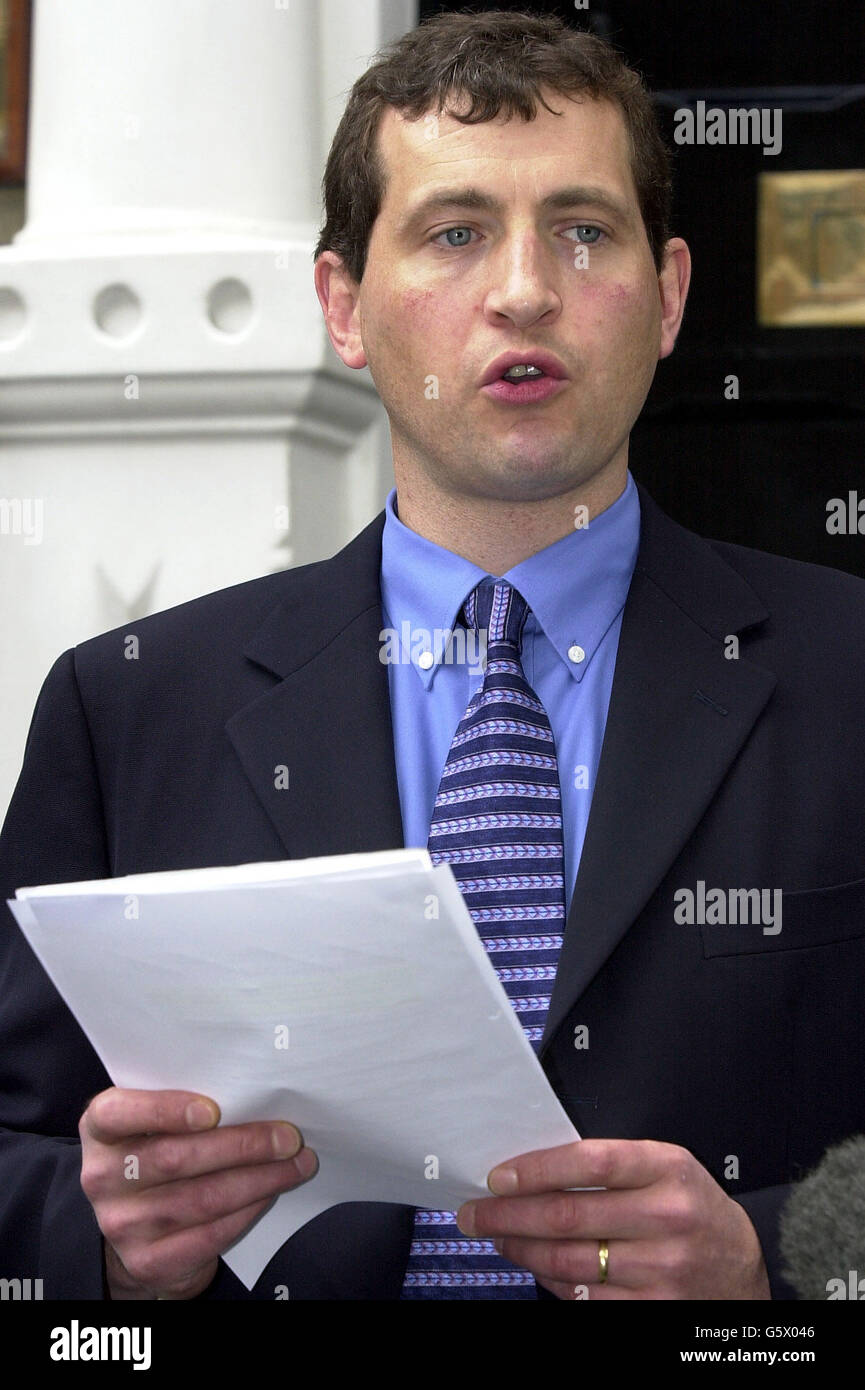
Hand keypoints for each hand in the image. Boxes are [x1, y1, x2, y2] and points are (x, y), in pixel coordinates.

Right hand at [79, 1088, 317, 1299]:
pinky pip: (207, 1235)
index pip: (118, 1114)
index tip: (212, 1110)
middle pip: (176, 1158)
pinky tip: (269, 1195)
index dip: (164, 1110)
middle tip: (289, 1137)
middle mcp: (102, 1177)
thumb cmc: (157, 1153)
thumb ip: (184, 1105)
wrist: (137, 1228)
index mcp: (101, 1130)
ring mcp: (121, 1224)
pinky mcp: (146, 1261)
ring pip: (201, 1198)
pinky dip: (246, 1212)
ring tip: (296, 1164)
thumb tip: (255, 1092)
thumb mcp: (154, 1123)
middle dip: (243, 1145)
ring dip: (259, 1180)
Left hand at [456, 1138, 770, 1299]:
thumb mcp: (664, 1167)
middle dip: (509, 1215)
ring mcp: (661, 1270)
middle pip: (568, 1216)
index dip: (537, 1169)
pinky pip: (584, 1297)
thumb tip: (531, 1171)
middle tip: (476, 1212)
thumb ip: (610, 1165)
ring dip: (522, 1249)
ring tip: (498, 1237)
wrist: (742, 1266)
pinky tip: (536, 1265)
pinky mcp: (653, 1309)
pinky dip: (550, 1280)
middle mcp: (667, 1218)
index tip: (498, 1176)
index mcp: (667, 1169)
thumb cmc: (692, 1207)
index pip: (590, 1162)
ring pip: (569, 1261)